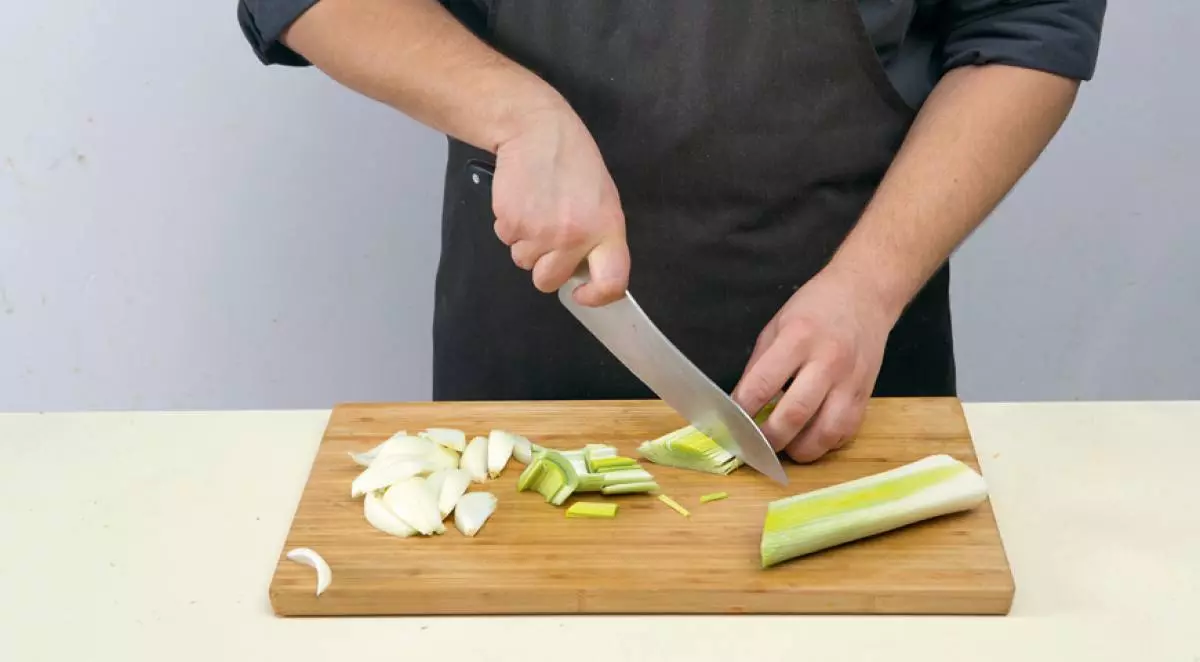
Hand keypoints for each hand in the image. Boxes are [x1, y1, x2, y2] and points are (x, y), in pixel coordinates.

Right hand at [491, 105, 629, 305]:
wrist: (537, 131)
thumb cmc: (574, 162)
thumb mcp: (603, 199)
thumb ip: (598, 238)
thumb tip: (584, 273)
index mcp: (607, 229)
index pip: (612, 283)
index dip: (596, 297)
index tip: (583, 293)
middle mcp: (574, 237)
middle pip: (549, 281)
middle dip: (545, 265)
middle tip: (550, 235)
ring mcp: (540, 233)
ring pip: (524, 262)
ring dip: (526, 243)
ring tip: (538, 209)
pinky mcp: (511, 222)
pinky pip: (507, 241)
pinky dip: (511, 226)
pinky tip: (523, 201)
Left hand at [731, 268, 897, 462]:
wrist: (864, 295)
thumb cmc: (815, 308)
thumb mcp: (775, 326)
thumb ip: (757, 367)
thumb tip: (738, 406)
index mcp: (798, 338)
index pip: (762, 385)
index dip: (741, 412)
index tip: (728, 426)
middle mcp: (828, 362)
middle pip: (795, 415)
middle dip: (767, 439)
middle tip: (752, 446)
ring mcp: (850, 382)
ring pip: (825, 433)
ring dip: (798, 449)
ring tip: (782, 446)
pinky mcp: (866, 396)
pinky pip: (844, 433)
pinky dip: (823, 444)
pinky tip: (808, 437)